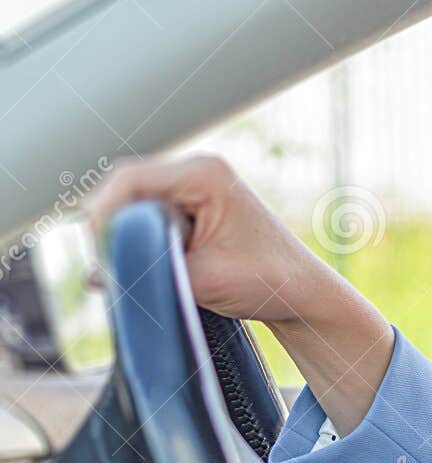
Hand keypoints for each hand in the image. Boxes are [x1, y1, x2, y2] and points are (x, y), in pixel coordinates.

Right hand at [83, 153, 394, 433]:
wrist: (303, 291)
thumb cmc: (270, 281)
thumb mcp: (203, 280)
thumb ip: (150, 273)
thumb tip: (98, 276)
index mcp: (206, 175)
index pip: (129, 180)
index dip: (103, 214)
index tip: (100, 252)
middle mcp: (199, 170)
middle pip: (126, 187)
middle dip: (111, 226)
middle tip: (106, 266)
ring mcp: (196, 185)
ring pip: (134, 202)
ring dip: (126, 233)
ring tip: (125, 267)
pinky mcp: (194, 205)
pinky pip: (149, 213)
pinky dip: (140, 237)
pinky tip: (141, 263)